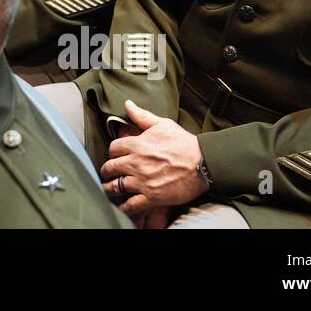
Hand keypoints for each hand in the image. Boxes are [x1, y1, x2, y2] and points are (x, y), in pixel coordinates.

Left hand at [98, 99, 207, 216]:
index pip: (113, 148)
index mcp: (137, 145)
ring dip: (110, 187)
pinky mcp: (152, 196)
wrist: (203, 164)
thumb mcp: (163, 124)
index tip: (115, 155)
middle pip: (110, 167)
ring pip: (116, 186)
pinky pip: (131, 204)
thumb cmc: (184, 143)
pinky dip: (124, 206)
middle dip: (107, 169)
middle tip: (108, 172)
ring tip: (108, 188)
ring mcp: (143, 181)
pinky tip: (121, 205)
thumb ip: (142, 116)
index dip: (113, 151)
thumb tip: (127, 104)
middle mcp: (136, 163)